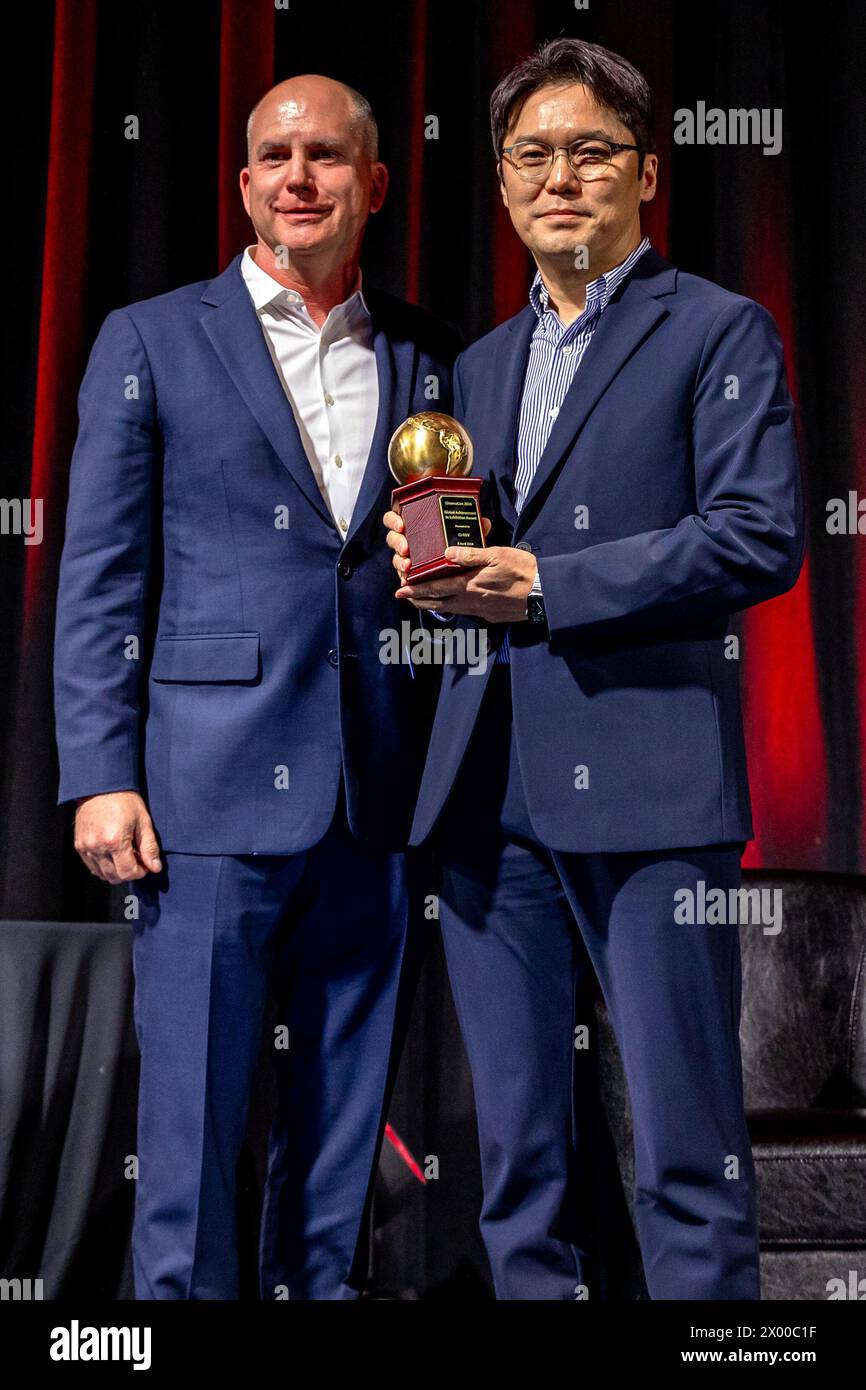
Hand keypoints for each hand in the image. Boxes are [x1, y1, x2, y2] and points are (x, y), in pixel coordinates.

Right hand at [74, 791, 162, 882]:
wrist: (100, 786)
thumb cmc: (123, 800)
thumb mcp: (143, 821)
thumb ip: (149, 847)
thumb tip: (155, 867)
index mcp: (114, 841)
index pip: (128, 872)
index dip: (140, 872)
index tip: (145, 865)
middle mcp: (97, 847)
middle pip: (114, 877)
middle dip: (129, 872)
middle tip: (137, 860)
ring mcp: (85, 847)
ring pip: (102, 874)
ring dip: (116, 871)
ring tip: (125, 855)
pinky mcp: (79, 845)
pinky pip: (92, 866)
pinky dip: (103, 866)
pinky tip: (112, 855)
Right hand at [383, 507, 493, 585]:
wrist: (463, 564)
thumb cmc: (458, 541)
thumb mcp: (466, 533)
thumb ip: (473, 527)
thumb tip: (485, 522)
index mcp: (414, 522)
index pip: (396, 516)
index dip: (394, 520)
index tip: (402, 525)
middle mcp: (407, 538)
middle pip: (392, 537)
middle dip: (397, 543)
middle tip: (406, 549)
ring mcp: (407, 556)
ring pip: (396, 558)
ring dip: (399, 562)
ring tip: (408, 566)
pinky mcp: (411, 572)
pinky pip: (403, 575)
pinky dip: (404, 578)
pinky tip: (408, 583)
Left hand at [389, 532, 536, 622]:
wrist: (543, 594)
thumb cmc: (522, 570)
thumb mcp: (497, 554)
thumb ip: (471, 554)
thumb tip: (447, 552)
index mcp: (470, 585)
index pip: (436, 588)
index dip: (417, 590)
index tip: (401, 590)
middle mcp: (471, 601)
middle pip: (439, 603)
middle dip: (419, 600)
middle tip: (404, 597)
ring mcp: (481, 611)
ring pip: (451, 609)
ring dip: (434, 605)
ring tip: (422, 601)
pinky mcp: (490, 616)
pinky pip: (466, 612)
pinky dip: (453, 608)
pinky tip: (452, 604)